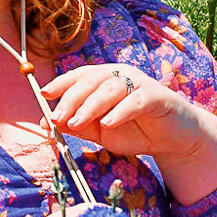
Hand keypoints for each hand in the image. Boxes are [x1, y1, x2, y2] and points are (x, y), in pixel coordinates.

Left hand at [42, 63, 216, 205]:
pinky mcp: (158, 97)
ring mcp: (140, 83)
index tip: (44, 95)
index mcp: (104, 79)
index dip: (61, 83)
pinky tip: (109, 123)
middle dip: (71, 99)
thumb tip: (46, 122)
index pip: (79, 76)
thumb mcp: (99, 131)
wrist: (172, 140)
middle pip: (91, 80)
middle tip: (57, 118)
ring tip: (78, 123)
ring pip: (111, 87)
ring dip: (92, 105)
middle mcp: (121, 75)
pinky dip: (121, 111)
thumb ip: (76, 125)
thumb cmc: (135, 130)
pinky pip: (137, 100)